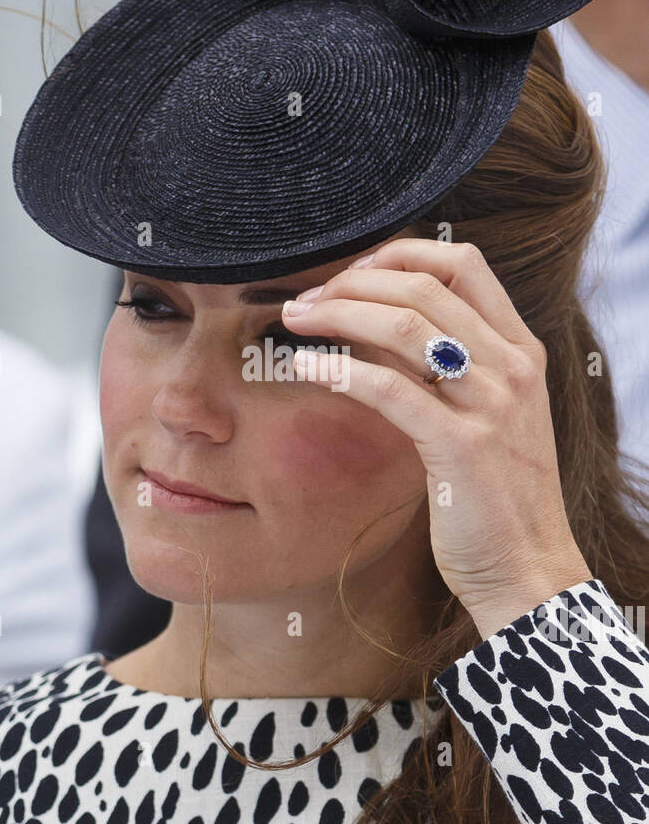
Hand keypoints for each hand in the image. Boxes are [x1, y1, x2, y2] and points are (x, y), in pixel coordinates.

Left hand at [281, 237, 589, 639]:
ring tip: (295, 320)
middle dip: (351, 281)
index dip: (399, 253)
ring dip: (338, 312)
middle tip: (305, 299)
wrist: (528, 571)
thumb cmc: (496, 497)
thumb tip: (378, 322)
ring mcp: (492, 404)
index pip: (463, 261)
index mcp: (522, 350)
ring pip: (404, 323)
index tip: (350, 274)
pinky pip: (390, 389)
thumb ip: (448, 366)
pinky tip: (305, 368)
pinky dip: (340, 368)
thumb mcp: (487, 415)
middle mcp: (513, 366)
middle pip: (424, 284)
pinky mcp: (462, 447)